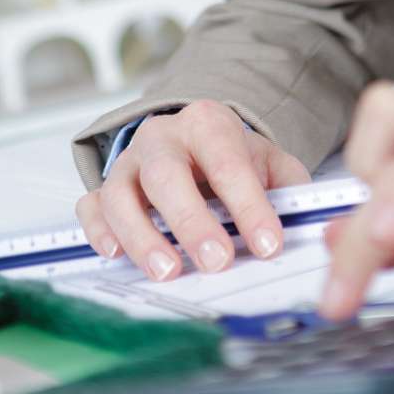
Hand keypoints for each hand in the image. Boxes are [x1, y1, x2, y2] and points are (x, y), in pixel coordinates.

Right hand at [75, 100, 310, 281]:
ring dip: (142, 235)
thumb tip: (303, 219)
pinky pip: (91, 206)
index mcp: (206, 123)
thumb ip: (288, 185)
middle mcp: (161, 138)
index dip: (249, 205)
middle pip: (167, 174)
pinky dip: (98, 230)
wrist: (191, 137)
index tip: (269, 243)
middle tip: (217, 260)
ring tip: (168, 271)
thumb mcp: (265, 159)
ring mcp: (129, 163)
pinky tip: (115, 253)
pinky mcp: (105, 188)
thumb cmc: (228, 155)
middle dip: (191, 221)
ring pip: (120, 194)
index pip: (228, 162)